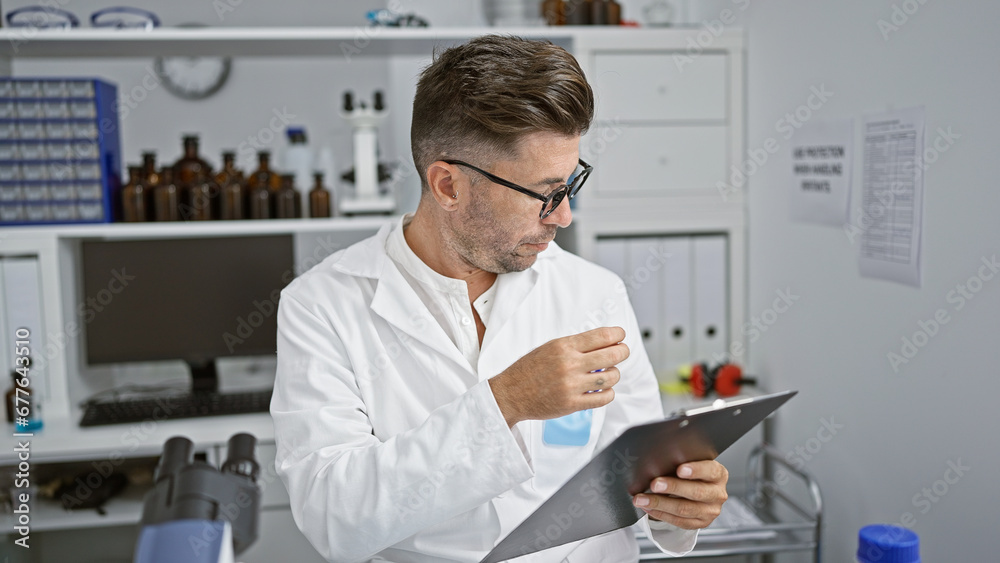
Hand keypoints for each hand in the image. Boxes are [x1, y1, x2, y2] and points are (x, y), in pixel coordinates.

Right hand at [489, 327, 628, 426]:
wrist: (511, 393)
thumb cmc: (530, 369)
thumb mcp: (550, 348)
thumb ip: (575, 345)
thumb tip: (605, 341)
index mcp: (563, 346)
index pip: (602, 336)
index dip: (618, 334)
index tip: (621, 336)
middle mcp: (569, 364)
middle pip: (612, 355)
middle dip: (623, 352)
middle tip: (622, 352)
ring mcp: (572, 385)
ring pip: (611, 377)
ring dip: (615, 374)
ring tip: (609, 373)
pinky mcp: (572, 404)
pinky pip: (604, 398)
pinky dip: (609, 393)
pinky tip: (603, 390)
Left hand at [632, 460, 728, 529]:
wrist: (700, 491)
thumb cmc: (693, 473)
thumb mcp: (692, 463)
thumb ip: (682, 461)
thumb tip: (659, 460)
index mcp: (719, 474)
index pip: (710, 471)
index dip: (695, 470)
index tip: (679, 469)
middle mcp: (718, 494)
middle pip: (696, 492)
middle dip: (673, 487)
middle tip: (654, 484)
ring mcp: (710, 511)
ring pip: (684, 509)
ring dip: (660, 503)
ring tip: (642, 499)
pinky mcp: (701, 523)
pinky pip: (679, 521)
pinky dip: (661, 514)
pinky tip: (648, 507)